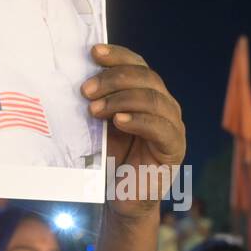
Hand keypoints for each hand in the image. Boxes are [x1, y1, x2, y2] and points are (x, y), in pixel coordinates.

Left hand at [82, 45, 184, 217]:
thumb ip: (98, 102)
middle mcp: (165, 105)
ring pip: (153, 99)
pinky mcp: (174, 148)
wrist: (122, 197)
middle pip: (147, 78)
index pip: (138, 66)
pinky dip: (138, 120)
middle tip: (86, 90)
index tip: (94, 53)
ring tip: (95, 109)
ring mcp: (173, 126)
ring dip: (121, 99)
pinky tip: (118, 121)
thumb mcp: (101, 125)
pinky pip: (160, 127)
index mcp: (148, 94)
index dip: (118, 56)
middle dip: (114, 79)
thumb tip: (76, 78)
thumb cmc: (110, 159)